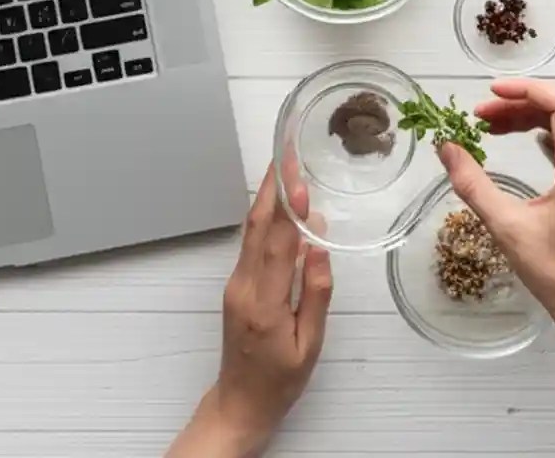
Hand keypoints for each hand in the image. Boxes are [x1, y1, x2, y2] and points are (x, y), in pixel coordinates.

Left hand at [167, 165, 332, 457]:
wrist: (240, 402)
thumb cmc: (280, 380)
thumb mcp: (309, 344)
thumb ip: (316, 294)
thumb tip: (318, 248)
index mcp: (265, 303)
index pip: (276, 245)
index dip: (288, 209)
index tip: (298, 177)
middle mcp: (244, 287)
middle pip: (258, 228)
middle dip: (273, 187)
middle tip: (287, 152)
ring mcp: (236, 284)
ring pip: (252, 232)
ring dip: (268, 197)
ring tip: (284, 166)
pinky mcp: (237, 285)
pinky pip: (251, 245)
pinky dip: (266, 218)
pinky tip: (280, 204)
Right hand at [438, 79, 554, 326]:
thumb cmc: (553, 271)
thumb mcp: (506, 227)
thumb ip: (473, 184)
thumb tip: (446, 148)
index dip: (528, 90)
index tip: (490, 95)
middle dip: (530, 100)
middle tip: (489, 115)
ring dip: (540, 115)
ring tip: (497, 126)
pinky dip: (553, 132)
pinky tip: (527, 141)